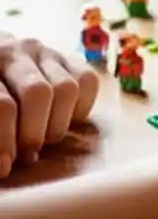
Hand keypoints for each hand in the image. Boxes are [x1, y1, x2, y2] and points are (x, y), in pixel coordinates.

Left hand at [0, 33, 98, 176]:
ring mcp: (43, 52)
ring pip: (67, 87)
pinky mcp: (67, 57)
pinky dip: (80, 108)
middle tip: (26, 154)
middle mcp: (14, 52)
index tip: (4, 166)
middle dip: (34, 133)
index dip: (5, 141)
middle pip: (38, 93)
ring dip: (57, 124)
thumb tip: (4, 167)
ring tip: (43, 139)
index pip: (3, 105)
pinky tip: (62, 120)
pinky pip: (88, 80)